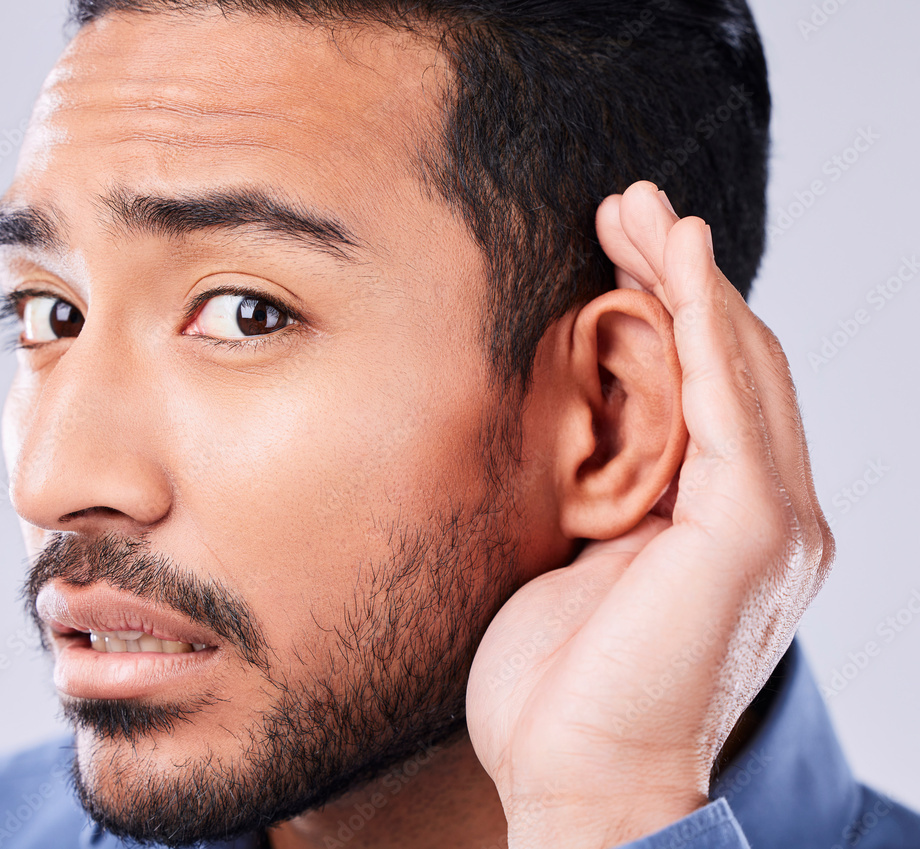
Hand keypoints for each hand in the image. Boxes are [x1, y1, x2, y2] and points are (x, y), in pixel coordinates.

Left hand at [465, 181, 834, 848]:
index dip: (670, 311)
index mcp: (725, 524)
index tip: (615, 252)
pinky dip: (708, 325)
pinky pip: (732, 404)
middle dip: (679, 276)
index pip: (710, 390)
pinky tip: (679, 263)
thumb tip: (594, 433)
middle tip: (628, 208)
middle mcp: (768, 515)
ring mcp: (770, 522)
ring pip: (737, 367)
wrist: (580, 784)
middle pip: (730, 362)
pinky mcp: (749, 532)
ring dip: (691, 279)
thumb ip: (612, 495)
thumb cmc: (565, 686)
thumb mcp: (583, 563)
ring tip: (643, 211)